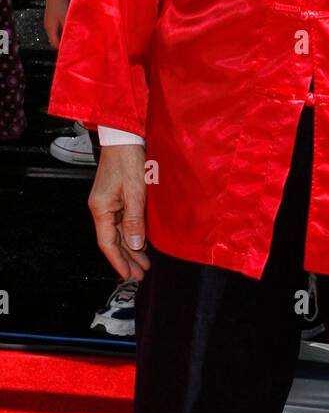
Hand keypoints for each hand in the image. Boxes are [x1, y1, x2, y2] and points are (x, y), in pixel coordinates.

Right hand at [43, 0, 68, 48]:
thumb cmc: (60, 4)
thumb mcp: (66, 19)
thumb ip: (68, 29)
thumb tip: (73, 38)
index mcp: (50, 29)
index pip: (54, 44)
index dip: (61, 49)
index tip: (70, 50)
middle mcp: (47, 27)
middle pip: (54, 39)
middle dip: (62, 43)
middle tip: (72, 44)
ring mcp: (48, 22)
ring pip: (55, 33)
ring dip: (62, 36)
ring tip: (72, 36)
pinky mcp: (51, 17)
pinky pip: (56, 27)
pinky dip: (62, 30)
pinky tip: (68, 27)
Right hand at [88, 143, 150, 281]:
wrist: (124, 137)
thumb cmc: (128, 160)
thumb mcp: (134, 192)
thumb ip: (134, 220)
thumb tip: (134, 245)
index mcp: (101, 209)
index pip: (107, 243)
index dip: (118, 261)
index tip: (128, 275)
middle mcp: (101, 208)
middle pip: (112, 240)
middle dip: (127, 258)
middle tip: (140, 274)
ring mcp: (107, 203)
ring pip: (118, 233)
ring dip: (130, 248)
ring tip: (143, 263)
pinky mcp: (115, 197)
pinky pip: (121, 222)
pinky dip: (130, 234)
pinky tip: (140, 242)